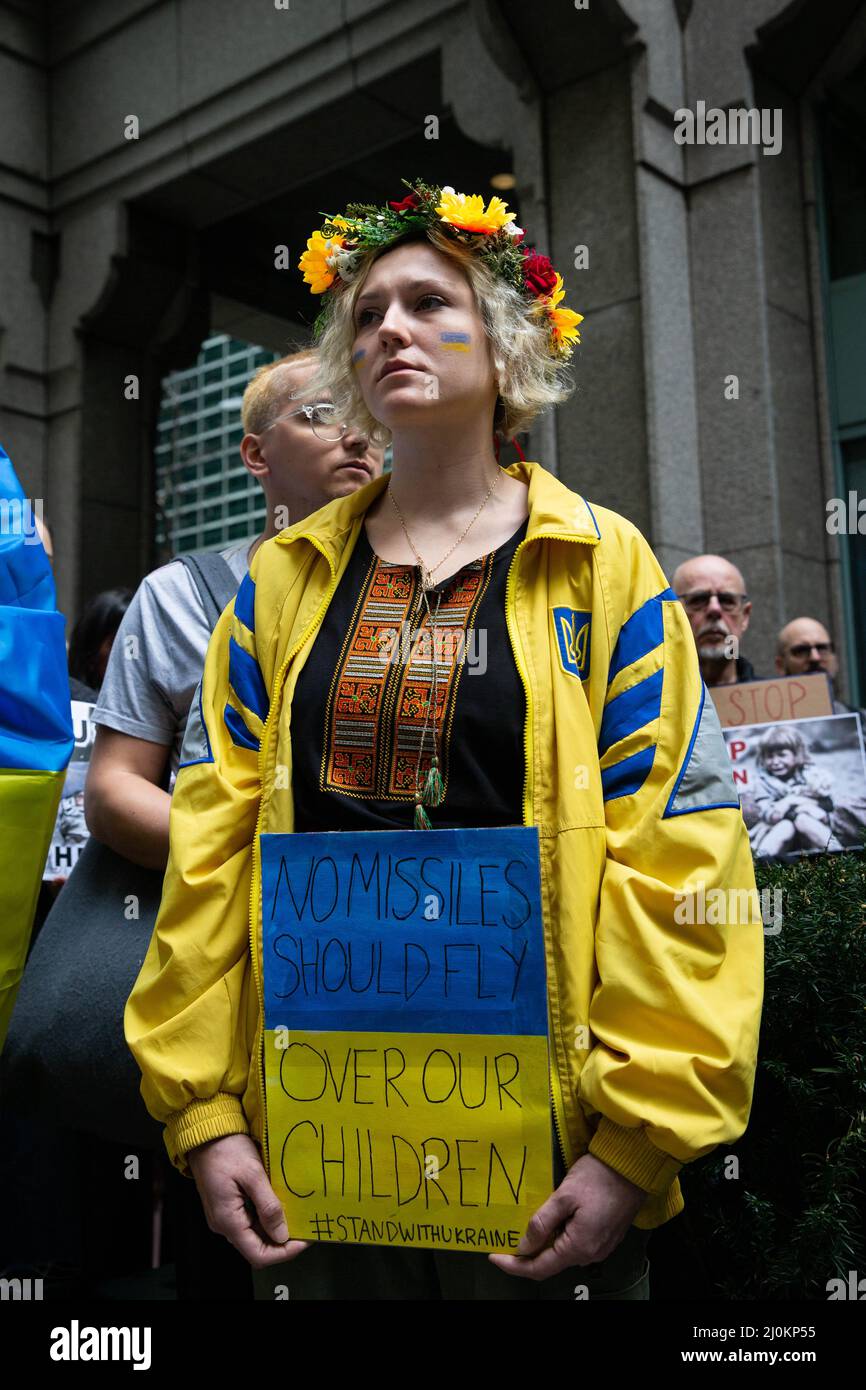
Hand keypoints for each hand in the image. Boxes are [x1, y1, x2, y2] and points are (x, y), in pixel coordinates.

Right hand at [187, 1133, 309, 1267]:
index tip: (304, 1239)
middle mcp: (223, 1224)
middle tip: (304, 1227)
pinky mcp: (227, 1206)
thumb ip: (268, 1206)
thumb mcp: (253, 1174)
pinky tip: (279, 1206)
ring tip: (295, 1216)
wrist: (205, 1133)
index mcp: (228, 1221)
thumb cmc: (226, 1150)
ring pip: (253, 1236)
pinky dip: (265, 1219)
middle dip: (282, 1242)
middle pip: (256, 1248)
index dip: (284, 1253)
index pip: (258, 1255)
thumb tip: (282, 1235)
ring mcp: (224, 1216)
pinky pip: (249, 1221)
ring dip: (274, 1230)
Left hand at [488, 1152, 645, 1281]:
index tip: (494, 1256)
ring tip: (523, 1229)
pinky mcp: (605, 1237)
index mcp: (579, 1247)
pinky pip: (575, 1245)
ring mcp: (600, 1247)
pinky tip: (547, 1224)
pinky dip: (558, 1239)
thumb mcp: (564, 1196)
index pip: (539, 1268)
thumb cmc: (597, 1177)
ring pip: (563, 1253)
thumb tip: (522, 1245)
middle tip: (505, 1240)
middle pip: (551, 1263)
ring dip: (542, 1245)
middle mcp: (590, 1254)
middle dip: (526, 1255)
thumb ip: (542, 1222)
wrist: (633, 1166)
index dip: (514, 1266)